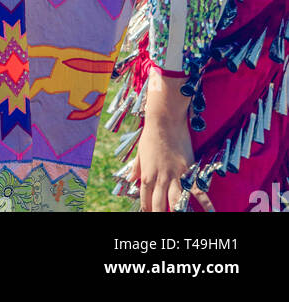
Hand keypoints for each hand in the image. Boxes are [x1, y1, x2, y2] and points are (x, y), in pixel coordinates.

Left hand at [131, 70, 212, 213]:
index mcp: (147, 175)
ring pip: (177, 202)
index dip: (147, 210)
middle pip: (159, 206)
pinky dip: (205, 203)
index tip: (149, 216)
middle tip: (161, 221)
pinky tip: (210, 213)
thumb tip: (131, 179)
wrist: (165, 120)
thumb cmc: (151, 135)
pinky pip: (198, 190)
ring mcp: (175, 176)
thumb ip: (136, 168)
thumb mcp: (140, 152)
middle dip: (159, 215)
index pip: (145, 200)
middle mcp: (160, 179)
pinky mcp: (188, 171)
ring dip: (178, 213)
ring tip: (181, 220)